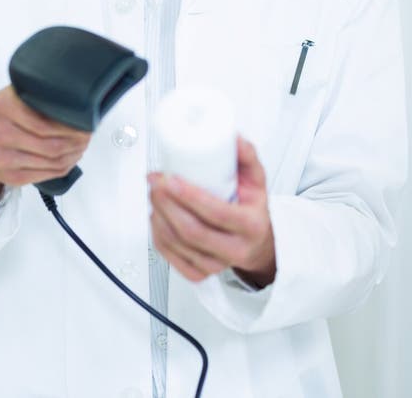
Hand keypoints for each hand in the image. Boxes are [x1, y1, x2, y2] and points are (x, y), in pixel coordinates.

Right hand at [0, 85, 90, 209]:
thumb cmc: (4, 111)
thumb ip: (40, 96)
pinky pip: (47, 175)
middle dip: (77, 141)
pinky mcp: (8, 178)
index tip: (86, 122)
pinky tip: (70, 157)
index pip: (45, 124)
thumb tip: (78, 102)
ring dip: (74, 154)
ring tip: (81, 144)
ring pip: (52, 163)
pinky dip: (64, 166)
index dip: (71, 126)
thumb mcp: (17, 93)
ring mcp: (1, 160)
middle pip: (51, 146)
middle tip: (88, 134)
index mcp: (2, 108)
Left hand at [148, 136, 275, 286]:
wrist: (257, 242)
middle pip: (192, 231)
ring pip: (178, 243)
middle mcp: (234, 249)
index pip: (216, 213)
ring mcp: (216, 264)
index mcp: (251, 225)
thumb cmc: (253, 209)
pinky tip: (156, 217)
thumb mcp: (256, 180)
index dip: (189, 196)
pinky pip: (171, 257)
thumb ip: (246, 156)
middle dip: (167, 203)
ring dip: (159, 216)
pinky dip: (157, 234)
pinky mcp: (199, 273)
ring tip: (154, 194)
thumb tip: (233, 137)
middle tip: (156, 181)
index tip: (171, 178)